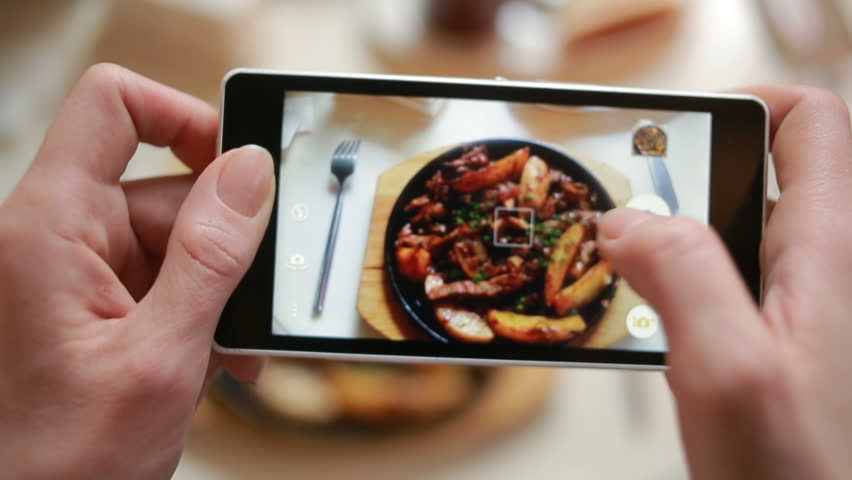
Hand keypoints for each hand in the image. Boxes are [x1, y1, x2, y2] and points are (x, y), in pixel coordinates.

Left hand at [0, 64, 273, 478]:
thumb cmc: (56, 464)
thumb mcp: (158, 359)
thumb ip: (209, 258)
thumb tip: (251, 174)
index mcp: (47, 228)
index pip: (114, 107)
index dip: (186, 118)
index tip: (243, 166)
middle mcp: (56, 239)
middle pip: (166, 190)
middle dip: (224, 247)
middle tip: (251, 304)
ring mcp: (74, 274)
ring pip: (176, 244)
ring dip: (217, 294)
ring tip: (227, 352)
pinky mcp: (93, 306)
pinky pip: (164, 282)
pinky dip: (199, 315)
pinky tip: (212, 361)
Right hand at [599, 86, 851, 478]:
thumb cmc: (801, 473)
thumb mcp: (730, 372)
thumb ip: (681, 275)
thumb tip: (628, 221)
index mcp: (830, 253)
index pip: (812, 124)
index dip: (750, 102)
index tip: (680, 128)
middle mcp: (826, 270)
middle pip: (762, 173)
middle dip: (688, 182)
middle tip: (635, 215)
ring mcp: (804, 307)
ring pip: (736, 233)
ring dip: (677, 242)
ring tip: (632, 274)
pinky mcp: (781, 339)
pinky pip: (727, 283)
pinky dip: (681, 285)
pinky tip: (654, 322)